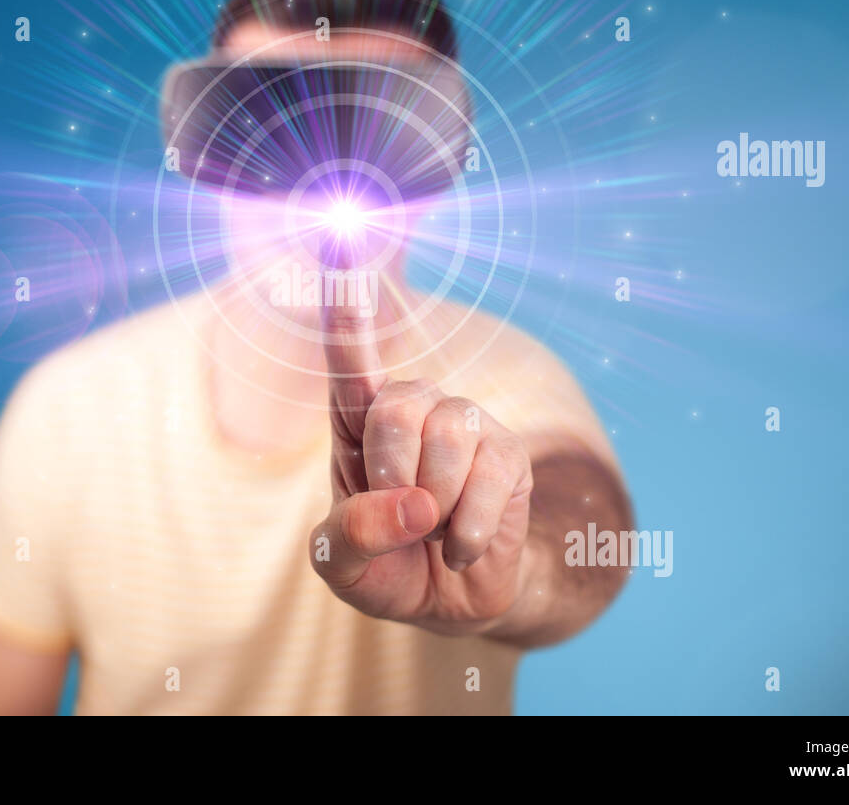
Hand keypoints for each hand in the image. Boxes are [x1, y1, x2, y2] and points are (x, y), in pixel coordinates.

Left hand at [309, 295, 533, 635]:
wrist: (450, 601)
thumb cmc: (386, 566)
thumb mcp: (343, 565)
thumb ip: (352, 535)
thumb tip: (411, 504)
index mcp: (357, 423)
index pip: (349, 359)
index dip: (346, 310)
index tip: (340, 247)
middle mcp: (411, 409)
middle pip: (397, 408)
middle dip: (391, 475)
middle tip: (398, 514)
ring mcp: (464, 427)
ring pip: (447, 440)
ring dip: (433, 507)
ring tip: (431, 530)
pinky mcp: (508, 457)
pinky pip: (488, 480)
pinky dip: (464, 532)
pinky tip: (459, 547)